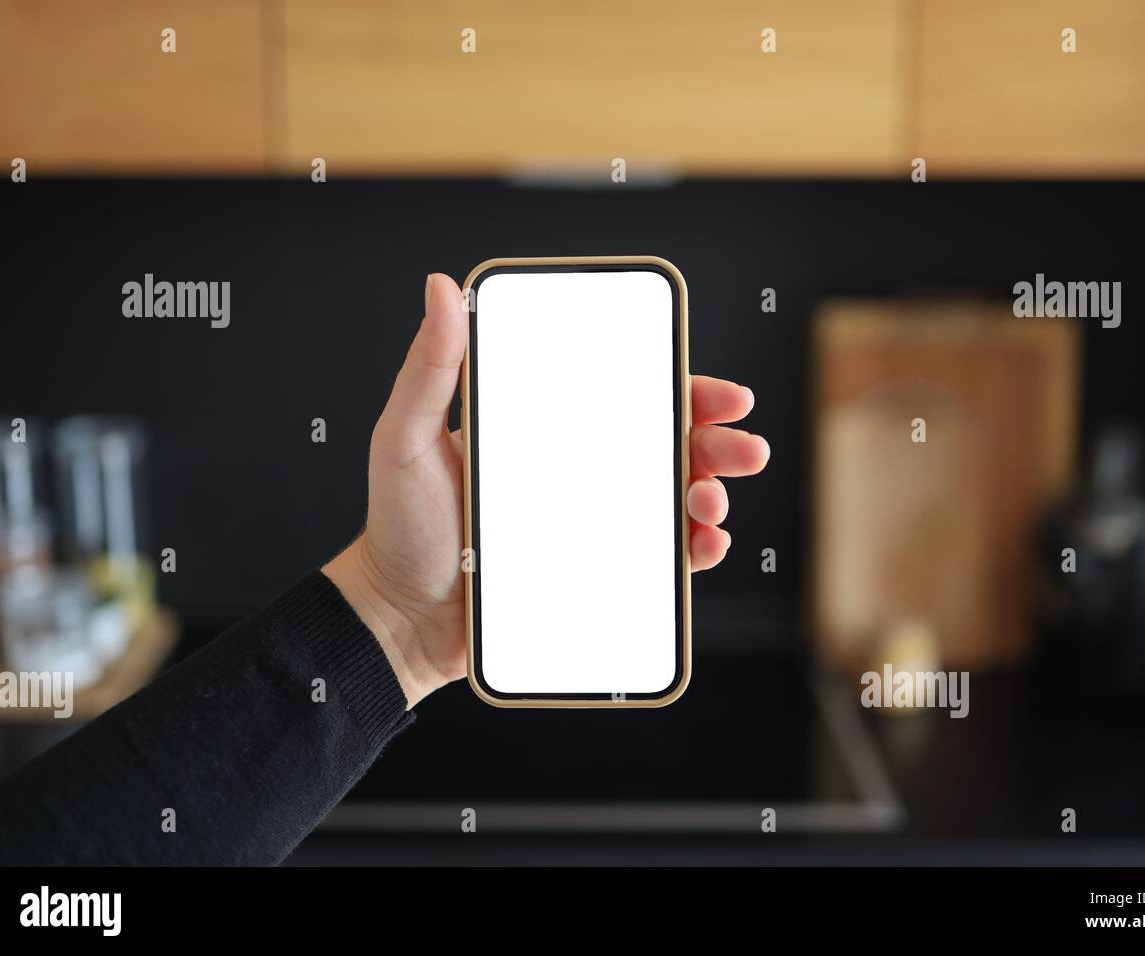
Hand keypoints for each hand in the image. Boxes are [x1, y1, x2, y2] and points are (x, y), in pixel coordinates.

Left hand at [323, 273, 768, 706]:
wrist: (399, 617)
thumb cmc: (400, 526)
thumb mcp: (408, 438)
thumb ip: (430, 369)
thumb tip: (441, 288)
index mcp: (545, 429)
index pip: (624, 396)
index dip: (681, 390)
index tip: (721, 393)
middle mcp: (576, 472)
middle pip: (666, 446)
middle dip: (718, 443)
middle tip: (745, 448)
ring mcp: (590, 522)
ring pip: (672, 500)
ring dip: (711, 496)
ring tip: (712, 503)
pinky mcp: (595, 572)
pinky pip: (659, 559)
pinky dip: (691, 551)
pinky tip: (702, 546)